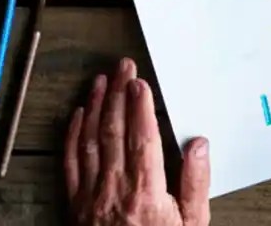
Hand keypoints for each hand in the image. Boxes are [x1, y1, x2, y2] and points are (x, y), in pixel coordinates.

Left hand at [65, 59, 210, 225]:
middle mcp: (114, 190)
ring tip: (101, 80)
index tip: (140, 82)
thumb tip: (199, 145)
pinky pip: (70, 163)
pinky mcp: (74, 205)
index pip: (142, 138)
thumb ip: (196, 185)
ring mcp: (90, 196)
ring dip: (95, 106)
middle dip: (118, 94)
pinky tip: (78, 115)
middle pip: (114, 131)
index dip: (140, 106)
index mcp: (147, 194)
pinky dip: (73, 135)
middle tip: (123, 66)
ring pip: (90, 141)